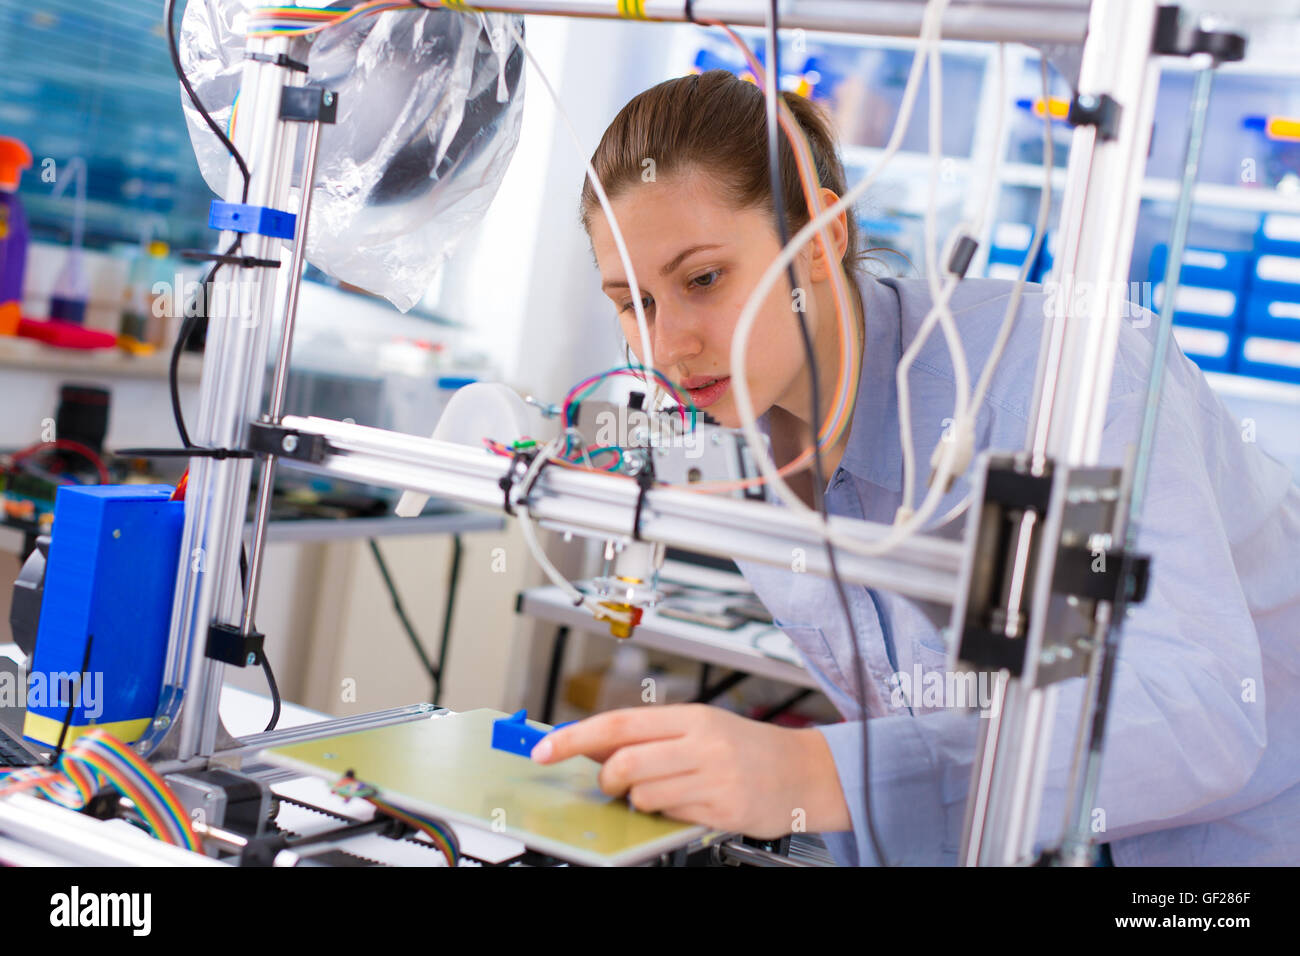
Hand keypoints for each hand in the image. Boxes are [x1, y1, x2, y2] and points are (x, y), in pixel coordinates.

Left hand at [531, 703, 850, 837]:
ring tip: (658, 792)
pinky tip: (684, 803)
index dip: (573, 738)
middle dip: (606, 779)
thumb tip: (593, 744)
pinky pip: (671, 815)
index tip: (544, 750)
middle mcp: (700, 743)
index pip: (617, 724)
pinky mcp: (722, 809)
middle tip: (611, 783)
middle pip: (625, 762)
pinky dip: (665, 813)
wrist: (805, 771)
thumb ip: (649, 736)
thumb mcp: (699, 728)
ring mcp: (712, 778)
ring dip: (637, 799)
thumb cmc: (747, 749)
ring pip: (643, 793)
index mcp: (690, 717)